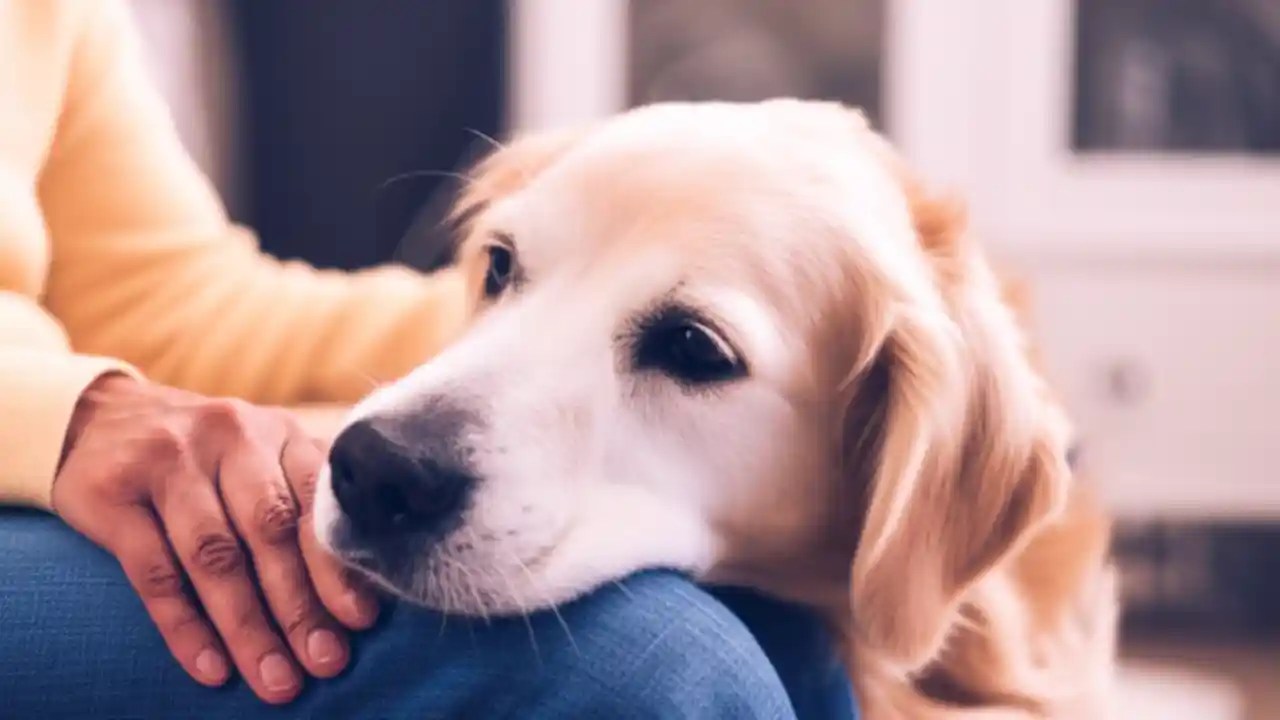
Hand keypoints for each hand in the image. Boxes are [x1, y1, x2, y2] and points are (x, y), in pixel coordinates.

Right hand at [52, 375, 378, 703]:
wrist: (100, 416)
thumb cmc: (208, 457)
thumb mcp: (262, 458)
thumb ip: (305, 503)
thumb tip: (359, 592)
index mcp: (278, 433)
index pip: (317, 500)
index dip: (339, 563)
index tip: (360, 620)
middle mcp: (230, 437)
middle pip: (270, 529)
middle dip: (300, 605)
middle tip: (324, 663)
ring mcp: (169, 460)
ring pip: (215, 554)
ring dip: (247, 625)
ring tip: (274, 679)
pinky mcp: (112, 491)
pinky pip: (152, 570)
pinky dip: (184, 626)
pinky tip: (210, 667)